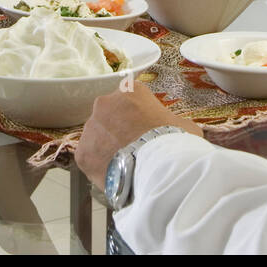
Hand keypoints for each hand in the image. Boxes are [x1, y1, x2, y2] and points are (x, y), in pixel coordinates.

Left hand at [75, 81, 202, 186]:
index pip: (131, 100)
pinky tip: (115, 175)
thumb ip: (173, 123)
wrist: (157, 166)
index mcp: (131, 90)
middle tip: (134, 148)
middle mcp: (105, 103)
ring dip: (108, 148)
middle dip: (119, 131)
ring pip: (97, 137)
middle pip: (110, 116)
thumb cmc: (174, 142)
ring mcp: (91, 127)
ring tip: (125, 165)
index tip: (145, 131)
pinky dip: (99, 166)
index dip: (139, 117)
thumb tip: (178, 132)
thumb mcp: (184, 125)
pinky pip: (90, 158)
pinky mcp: (82, 151)